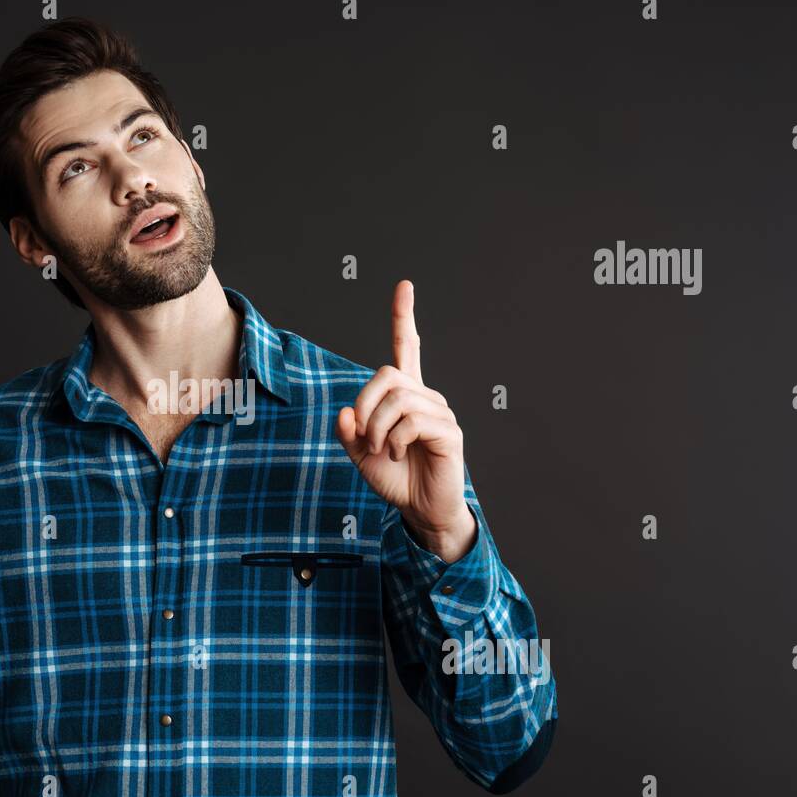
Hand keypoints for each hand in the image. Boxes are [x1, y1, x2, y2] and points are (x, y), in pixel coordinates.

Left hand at [335, 280, 474, 555]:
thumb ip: (349, 432)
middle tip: (364, 436)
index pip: (406, 348)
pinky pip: (412, 422)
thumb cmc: (395, 478)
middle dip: (366, 404)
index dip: (403, 317)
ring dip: (377, 429)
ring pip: (398, 399)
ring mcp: (440, 412)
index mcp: (405, 396)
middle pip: (387, 374)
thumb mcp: (359, 455)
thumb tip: (347, 411)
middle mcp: (425, 397)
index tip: (404, 286)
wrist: (420, 509)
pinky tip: (397, 454)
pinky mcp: (449, 432)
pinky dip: (394, 440)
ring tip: (381, 450)